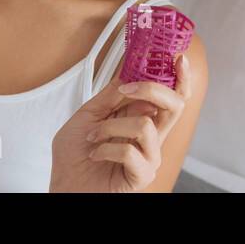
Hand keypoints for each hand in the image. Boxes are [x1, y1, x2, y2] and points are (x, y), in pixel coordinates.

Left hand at [49, 55, 193, 192]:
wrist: (64, 184)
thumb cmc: (75, 155)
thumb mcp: (88, 115)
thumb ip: (110, 96)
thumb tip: (128, 74)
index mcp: (142, 120)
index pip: (171, 97)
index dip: (180, 78)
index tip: (178, 59)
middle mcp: (151, 138)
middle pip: (175, 106)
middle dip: (154, 89)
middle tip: (128, 89)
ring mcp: (149, 157)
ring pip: (145, 126)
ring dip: (112, 127)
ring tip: (93, 136)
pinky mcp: (142, 175)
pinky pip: (130, 152)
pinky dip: (106, 148)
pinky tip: (95, 154)